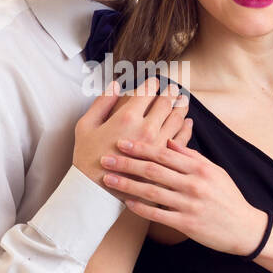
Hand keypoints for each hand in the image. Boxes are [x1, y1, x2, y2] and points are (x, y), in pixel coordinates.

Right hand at [73, 77, 191, 193]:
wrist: (96, 191)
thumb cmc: (87, 157)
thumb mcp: (86, 126)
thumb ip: (101, 102)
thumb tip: (115, 84)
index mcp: (127, 117)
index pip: (147, 91)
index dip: (152, 83)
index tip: (155, 81)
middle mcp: (147, 128)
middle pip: (166, 102)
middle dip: (170, 92)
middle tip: (173, 89)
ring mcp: (158, 145)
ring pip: (177, 118)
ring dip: (181, 107)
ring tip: (182, 101)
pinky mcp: (164, 160)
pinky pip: (182, 139)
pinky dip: (186, 128)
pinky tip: (187, 123)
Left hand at [98, 135, 269, 255]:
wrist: (244, 228)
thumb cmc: (227, 197)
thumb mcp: (214, 171)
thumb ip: (191, 156)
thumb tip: (169, 139)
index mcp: (199, 168)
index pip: (163, 153)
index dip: (140, 147)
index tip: (120, 142)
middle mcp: (193, 184)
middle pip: (153, 170)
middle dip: (126, 163)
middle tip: (105, 158)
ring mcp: (189, 204)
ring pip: (152, 191)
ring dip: (127, 184)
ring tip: (108, 179)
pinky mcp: (187, 224)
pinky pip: (158, 214)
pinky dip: (141, 208)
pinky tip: (126, 203)